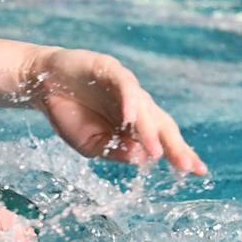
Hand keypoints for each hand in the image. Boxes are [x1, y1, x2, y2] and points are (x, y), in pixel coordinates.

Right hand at [27, 48, 207, 173]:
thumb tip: (140, 159)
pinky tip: (130, 117)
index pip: (164, 139)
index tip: (198, 172)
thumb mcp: (91, 145)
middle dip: (175, 146)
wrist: (43, 84)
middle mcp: (137, 104)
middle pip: (162, 125)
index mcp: (136, 124)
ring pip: (145, 109)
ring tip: (156, 152)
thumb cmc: (70, 114)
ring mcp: (126, 86)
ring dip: (150, 131)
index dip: (180, 154)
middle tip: (188, 167)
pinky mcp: (110, 69)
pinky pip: (124, 85)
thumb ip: (115, 151)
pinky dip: (129, 101)